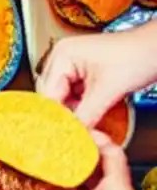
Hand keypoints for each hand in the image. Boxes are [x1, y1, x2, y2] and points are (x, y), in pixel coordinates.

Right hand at [37, 32, 156, 126]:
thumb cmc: (140, 55)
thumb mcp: (108, 90)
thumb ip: (85, 115)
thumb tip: (70, 134)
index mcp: (62, 55)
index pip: (48, 94)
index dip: (56, 115)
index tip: (63, 134)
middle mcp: (63, 58)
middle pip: (52, 97)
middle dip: (65, 115)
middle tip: (75, 132)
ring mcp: (73, 66)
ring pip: (63, 99)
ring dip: (74, 113)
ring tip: (87, 124)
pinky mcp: (83, 74)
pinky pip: (74, 97)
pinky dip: (82, 109)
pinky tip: (90, 116)